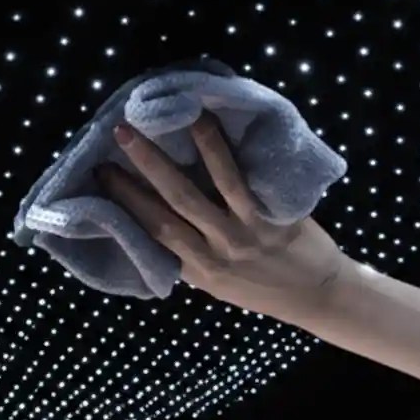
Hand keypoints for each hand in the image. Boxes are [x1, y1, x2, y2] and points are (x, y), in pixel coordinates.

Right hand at [97, 113, 355, 326]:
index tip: (101, 173)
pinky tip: (203, 123)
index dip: (123, 202)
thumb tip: (156, 217)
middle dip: (134, 175)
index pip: (150, 234)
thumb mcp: (218, 283)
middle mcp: (213, 255)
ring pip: (193, 193)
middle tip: (117, 137)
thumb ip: (191, 254)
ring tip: (151, 124)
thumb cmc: (264, 285)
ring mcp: (240, 237)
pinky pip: (235, 180)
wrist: (318, 296)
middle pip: (162, 212)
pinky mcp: (267, 221)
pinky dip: (216, 150)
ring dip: (166, 158)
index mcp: (197, 271)